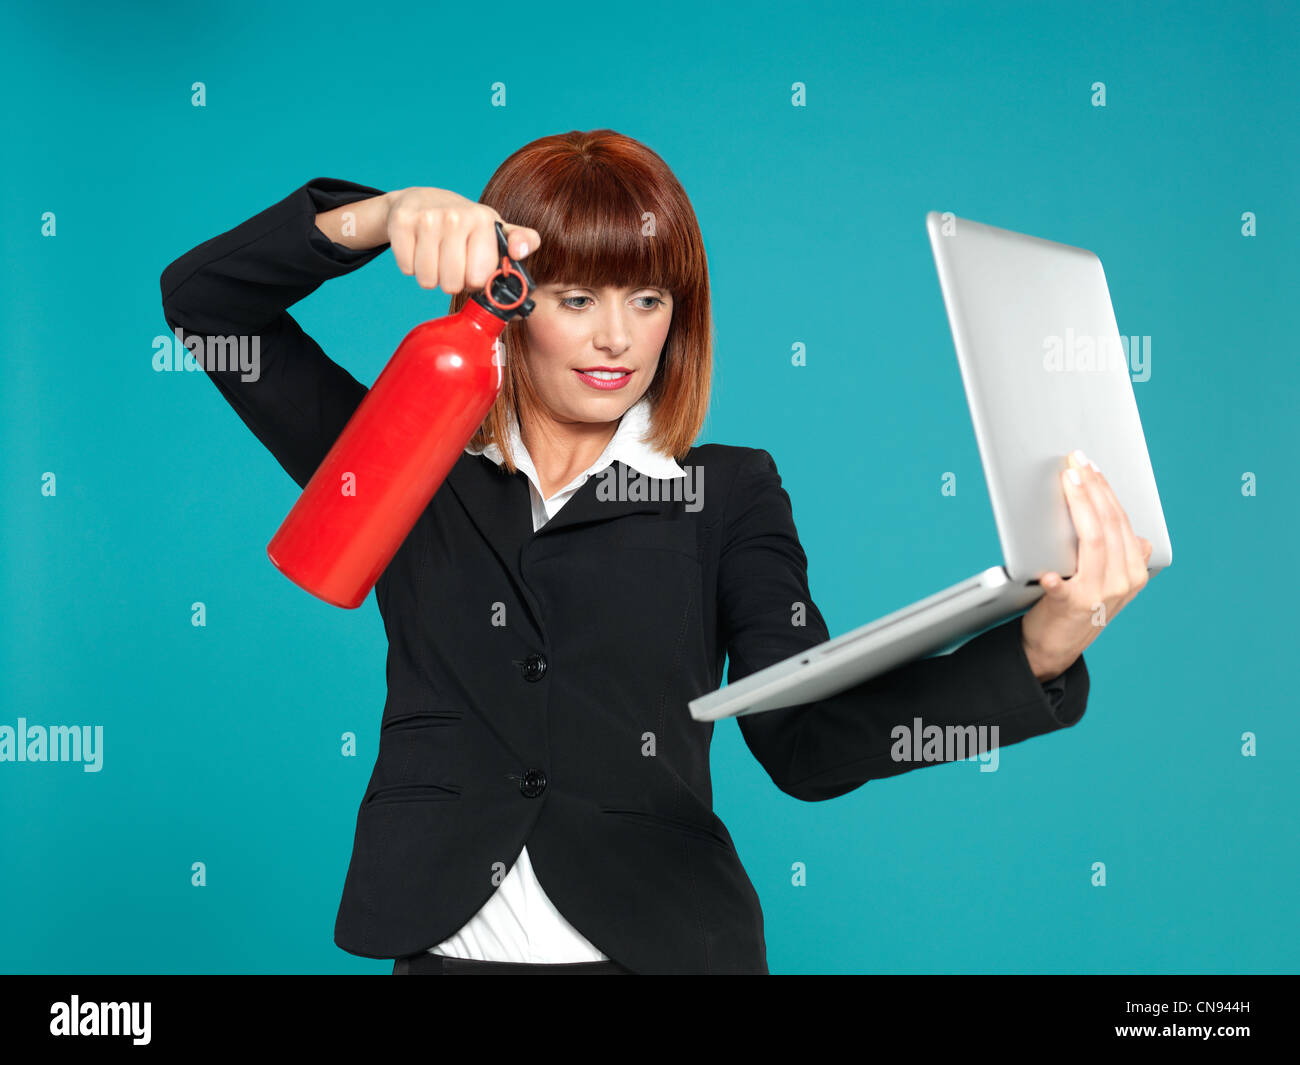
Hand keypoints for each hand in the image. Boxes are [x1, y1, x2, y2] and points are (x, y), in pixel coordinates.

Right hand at [383, 187, 539, 294]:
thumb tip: (521, 251)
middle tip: (452, 262)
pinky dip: (411, 266)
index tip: (473, 266)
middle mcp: (455, 216)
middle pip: (451, 283)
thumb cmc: (466, 224)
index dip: (474, 281)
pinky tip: (419, 248)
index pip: (477, 279)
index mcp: (482, 220)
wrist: (424, 200)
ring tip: (436, 256)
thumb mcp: (497, 230)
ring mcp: (426, 218)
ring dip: (431, 276)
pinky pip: (407, 268)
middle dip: (452, 280)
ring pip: (427, 279)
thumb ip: (524, 241)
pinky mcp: (401, 221)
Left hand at [1020, 449, 1154, 680]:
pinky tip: (1046, 572)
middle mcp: (1123, 581)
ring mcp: (1100, 595)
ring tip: (1068, 482)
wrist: (1057, 648)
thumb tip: (1135, 534)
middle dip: (1092, 488)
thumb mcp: (1111, 582)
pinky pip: (1064, 588)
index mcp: (1134, 571)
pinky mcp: (1073, 608)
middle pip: (1109, 524)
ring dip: (1080, 505)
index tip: (1089, 465)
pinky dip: (1055, 579)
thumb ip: (1123, 557)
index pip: (1120, 520)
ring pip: (1094, 540)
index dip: (1104, 489)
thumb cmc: (1078, 606)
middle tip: (1075, 463)